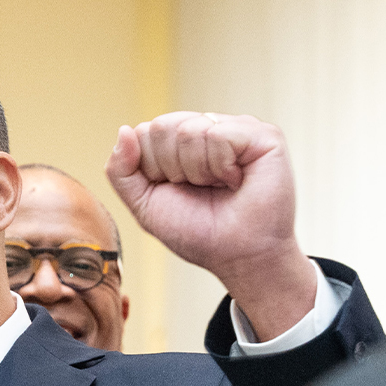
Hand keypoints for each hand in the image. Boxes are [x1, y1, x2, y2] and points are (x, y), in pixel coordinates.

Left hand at [106, 112, 315, 340]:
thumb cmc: (196, 231)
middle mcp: (208, 127)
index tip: (175, 188)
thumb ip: (121, 170)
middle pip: (162, 127)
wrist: (237, 258)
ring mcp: (236, 128)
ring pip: (189, 130)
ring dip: (197, 171)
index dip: (151, 168)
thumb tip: (124, 130)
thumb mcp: (144, 203)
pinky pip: (219, 135)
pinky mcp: (264, 135)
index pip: (143, 132)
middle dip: (171, 168)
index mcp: (179, 141)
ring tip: (219, 186)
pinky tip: (236, 180)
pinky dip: (220, 166)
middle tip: (199, 188)